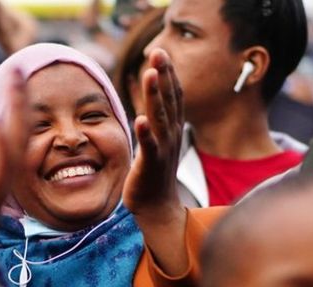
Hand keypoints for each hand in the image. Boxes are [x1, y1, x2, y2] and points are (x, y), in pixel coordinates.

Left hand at [122, 49, 188, 276]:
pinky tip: (140, 119)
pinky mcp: (151, 165)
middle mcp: (171, 135)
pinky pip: (149, 147)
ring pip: (160, 117)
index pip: (172, 95)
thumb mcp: (155, 142)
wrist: (157, 209)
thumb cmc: (153, 174)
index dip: (167, 73)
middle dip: (164, 75)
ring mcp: (163, 149)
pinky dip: (145, 133)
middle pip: (169, 99)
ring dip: (155, 95)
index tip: (160, 52)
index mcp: (171, 129)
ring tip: (151, 73)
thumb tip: (147, 104)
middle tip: (158, 51)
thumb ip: (153, 122)